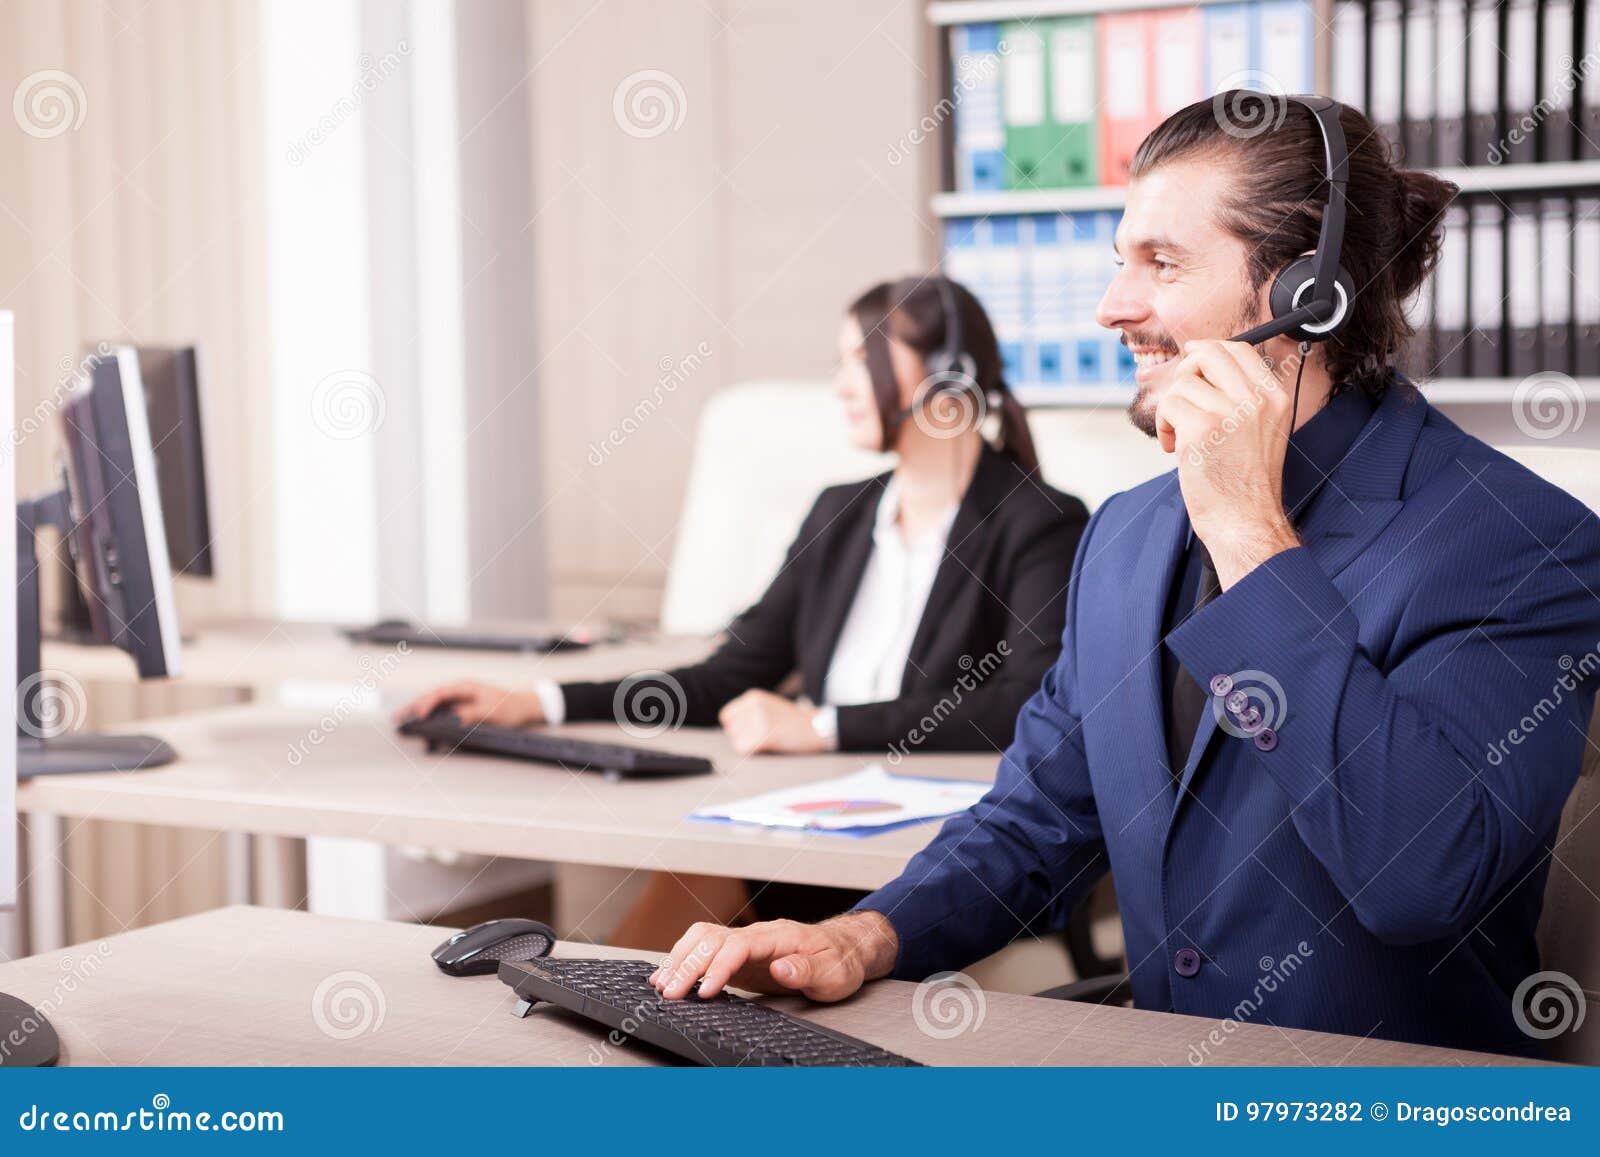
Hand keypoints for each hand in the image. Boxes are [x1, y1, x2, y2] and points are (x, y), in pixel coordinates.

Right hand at [394, 680, 543, 727]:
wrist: (522, 706)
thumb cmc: (509, 707)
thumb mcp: (492, 711)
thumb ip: (473, 713)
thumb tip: (455, 717)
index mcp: (466, 686)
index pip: (440, 693)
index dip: (427, 703)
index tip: (418, 715)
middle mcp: (459, 690)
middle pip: (431, 696)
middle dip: (413, 706)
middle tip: (397, 717)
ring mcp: (458, 698)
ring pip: (433, 702)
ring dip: (417, 710)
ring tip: (400, 719)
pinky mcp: (460, 706)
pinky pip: (440, 709)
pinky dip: (427, 715)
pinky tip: (417, 722)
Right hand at [650, 911, 899, 1001]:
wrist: (846, 949)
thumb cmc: (840, 961)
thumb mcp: (834, 974)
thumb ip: (807, 970)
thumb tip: (780, 967)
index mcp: (779, 936)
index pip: (739, 945)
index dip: (718, 967)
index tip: (705, 991)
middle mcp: (758, 934)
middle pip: (713, 939)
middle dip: (688, 965)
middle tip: (670, 993)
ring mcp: (747, 941)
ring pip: (703, 938)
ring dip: (680, 958)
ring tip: (661, 983)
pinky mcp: (740, 954)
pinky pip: (706, 949)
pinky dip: (684, 959)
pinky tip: (671, 975)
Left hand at [717, 689, 827, 754]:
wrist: (816, 727)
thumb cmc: (792, 721)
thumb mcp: (768, 706)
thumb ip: (749, 711)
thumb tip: (728, 727)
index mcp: (753, 696)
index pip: (726, 716)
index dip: (736, 727)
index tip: (750, 730)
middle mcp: (754, 705)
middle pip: (729, 729)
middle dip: (741, 736)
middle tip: (761, 737)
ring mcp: (759, 719)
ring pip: (735, 740)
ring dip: (747, 744)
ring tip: (766, 740)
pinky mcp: (764, 734)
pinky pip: (743, 748)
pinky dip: (752, 752)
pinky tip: (767, 746)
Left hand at [1155, 339, 1300, 587]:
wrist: (1245, 521)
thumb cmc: (1244, 483)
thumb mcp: (1260, 430)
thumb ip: (1241, 397)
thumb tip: (1202, 364)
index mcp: (1274, 398)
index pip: (1241, 349)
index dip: (1210, 350)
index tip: (1193, 362)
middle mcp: (1256, 401)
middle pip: (1210, 352)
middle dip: (1185, 370)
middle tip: (1181, 398)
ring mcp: (1230, 413)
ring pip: (1183, 382)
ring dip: (1172, 407)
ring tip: (1179, 435)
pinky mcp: (1202, 429)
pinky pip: (1169, 405)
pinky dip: (1163, 425)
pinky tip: (1172, 446)